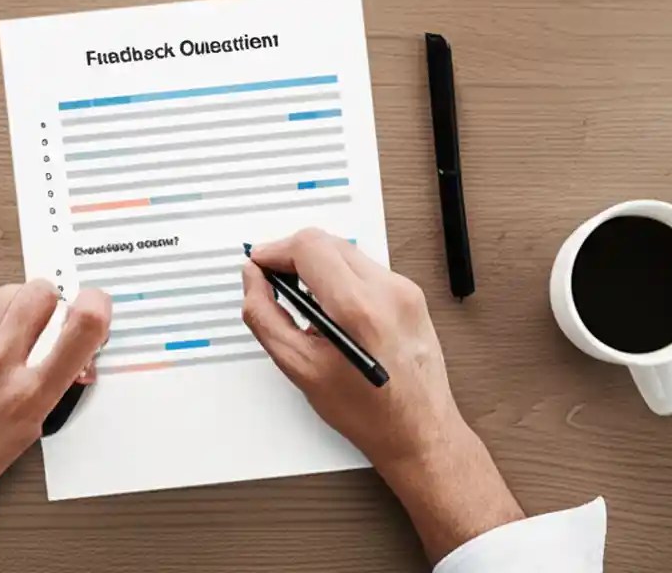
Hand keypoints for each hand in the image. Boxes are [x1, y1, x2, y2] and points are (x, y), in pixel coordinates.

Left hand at [0, 281, 110, 527]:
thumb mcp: (32, 428)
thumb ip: (58, 383)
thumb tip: (80, 351)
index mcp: (29, 396)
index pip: (80, 329)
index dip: (97, 307)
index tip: (97, 306)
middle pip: (42, 293)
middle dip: (55, 301)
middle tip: (52, 318)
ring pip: (11, 290)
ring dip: (23, 303)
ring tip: (21, 326)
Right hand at [242, 228, 461, 467]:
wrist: (419, 430)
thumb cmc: (368, 411)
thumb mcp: (300, 367)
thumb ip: (265, 316)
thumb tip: (253, 281)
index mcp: (358, 309)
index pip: (308, 247)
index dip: (275, 251)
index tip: (260, 265)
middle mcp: (387, 291)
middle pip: (326, 242)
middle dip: (292, 255)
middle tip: (275, 281)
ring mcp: (404, 290)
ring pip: (346, 252)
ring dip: (316, 266)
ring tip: (303, 300)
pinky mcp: (411, 295)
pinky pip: (365, 269)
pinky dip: (340, 279)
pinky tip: (331, 308)